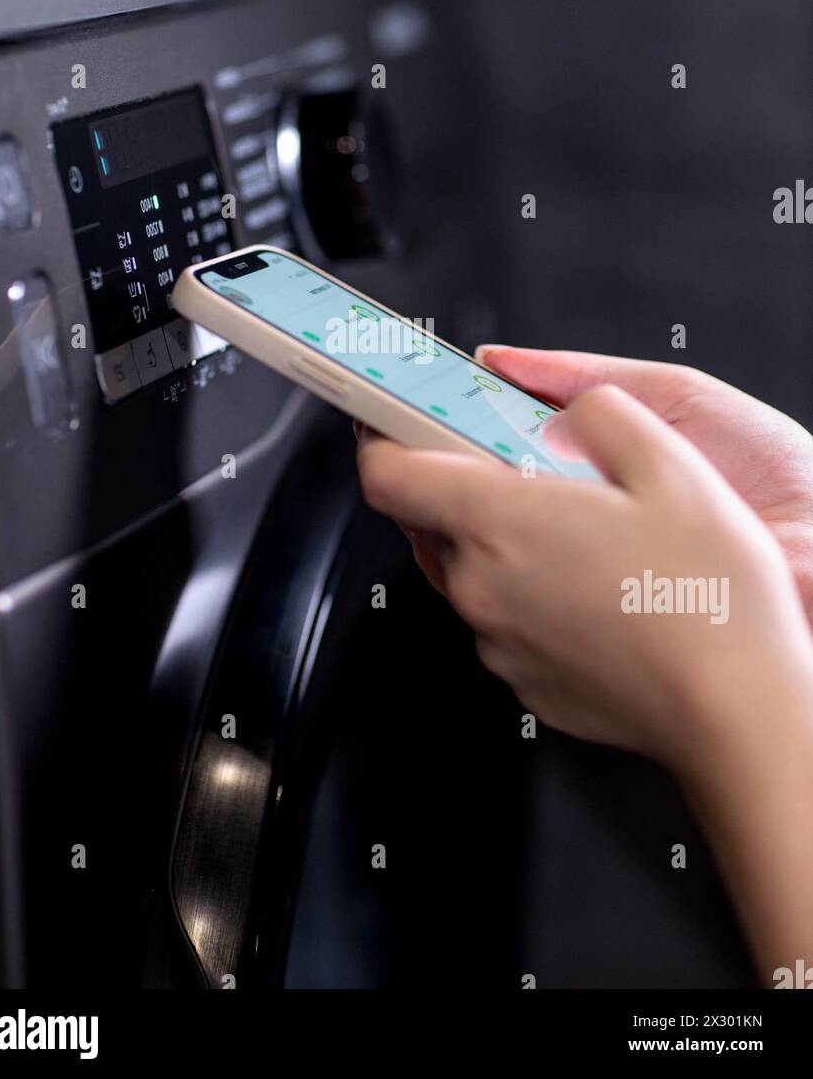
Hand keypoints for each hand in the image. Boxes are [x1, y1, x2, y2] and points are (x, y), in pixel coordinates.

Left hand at [355, 385, 812, 775]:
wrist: (737, 711)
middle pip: (429, 519)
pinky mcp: (523, 680)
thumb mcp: (669, 464)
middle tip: (527, 470)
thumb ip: (601, 411)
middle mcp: (481, 586)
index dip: (380, 437)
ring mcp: (497, 641)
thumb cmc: (707, 599)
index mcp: (499, 521)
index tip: (392, 420)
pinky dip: (528, 596)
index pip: (385, 474)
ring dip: (500, 543)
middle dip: (464, 485)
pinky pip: (504, 620)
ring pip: (469, 570)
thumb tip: (572, 406)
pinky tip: (591, 588)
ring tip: (577, 532)